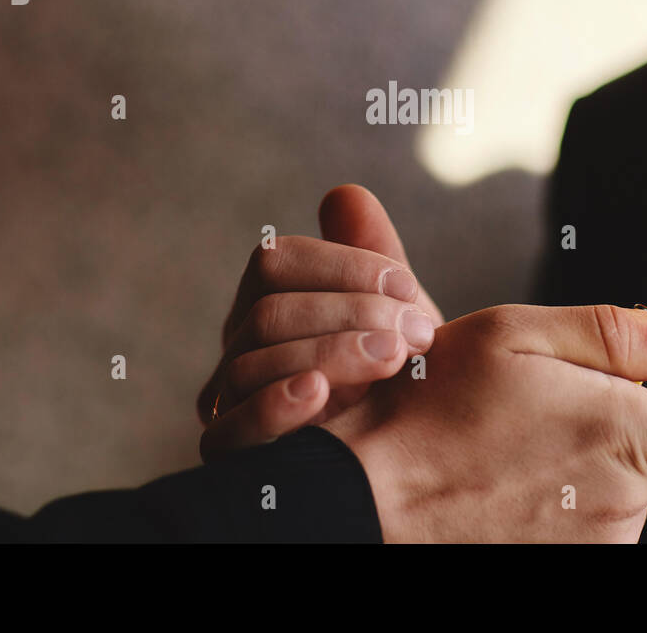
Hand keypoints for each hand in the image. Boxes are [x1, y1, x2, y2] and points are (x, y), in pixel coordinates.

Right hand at [198, 185, 442, 458]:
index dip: (343, 267)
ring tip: (394, 360)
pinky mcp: (234, 452)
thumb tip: (344, 194)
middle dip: (352, 314)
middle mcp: (239, 345)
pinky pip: (230, 430)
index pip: (276, 262)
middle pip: (269, 311)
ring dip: (331, 354)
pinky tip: (318, 392)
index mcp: (268, 300)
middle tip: (417, 333)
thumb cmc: (399, 373)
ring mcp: (229, 399)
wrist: (413, 448)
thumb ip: (373, 255)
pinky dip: (273, 405)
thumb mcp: (396, 312)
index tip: (406, 288)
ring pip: (252, 361)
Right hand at [322, 303, 646, 541]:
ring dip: (582, 463)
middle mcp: (620, 504)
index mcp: (622, 436)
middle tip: (543, 402)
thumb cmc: (430, 414)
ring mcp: (591, 547)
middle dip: (619, 422)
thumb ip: (617, 332)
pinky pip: (582, 525)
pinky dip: (554, 500)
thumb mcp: (514, 334)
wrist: (370, 497)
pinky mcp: (562, 568)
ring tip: (511, 444)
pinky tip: (503, 480)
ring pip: (618, 490)